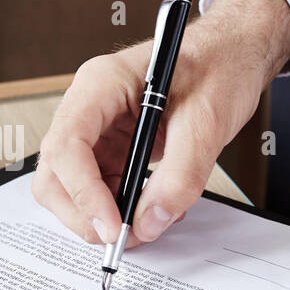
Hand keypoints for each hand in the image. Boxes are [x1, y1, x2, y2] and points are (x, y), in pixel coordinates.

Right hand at [32, 0, 289, 245]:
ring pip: (70, 186)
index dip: (84, 193)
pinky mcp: (111, 147)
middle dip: (83, 212)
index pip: (67, 145)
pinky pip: (99, 188)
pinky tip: (151, 207)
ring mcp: (97, 129)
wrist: (234, 54)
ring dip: (100, 214)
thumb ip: (180, 176)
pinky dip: (118, 208)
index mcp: (101, 84)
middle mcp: (89, 106)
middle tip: (122, 236)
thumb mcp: (208, 120)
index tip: (113, 227)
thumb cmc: (220, 65)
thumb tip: (151, 221)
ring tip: (145, 222)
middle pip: (55, 172)